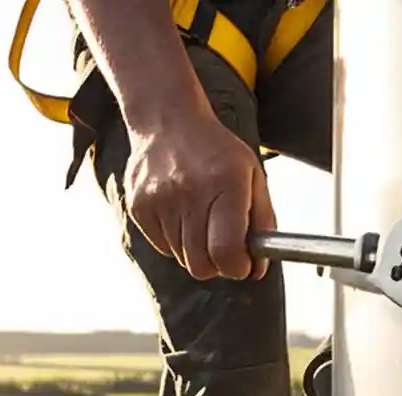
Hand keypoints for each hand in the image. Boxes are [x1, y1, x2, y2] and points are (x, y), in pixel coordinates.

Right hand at [123, 111, 274, 280]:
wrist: (167, 121)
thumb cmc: (216, 151)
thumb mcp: (253, 176)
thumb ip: (263, 221)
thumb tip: (258, 267)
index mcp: (225, 183)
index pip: (226, 251)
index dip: (237, 267)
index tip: (243, 265)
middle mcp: (189, 192)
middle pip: (201, 265)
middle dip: (217, 265)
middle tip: (224, 248)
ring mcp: (159, 201)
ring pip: (182, 258)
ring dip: (196, 251)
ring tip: (201, 220)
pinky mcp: (139, 207)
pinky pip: (163, 247)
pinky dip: (176, 241)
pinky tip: (181, 214)